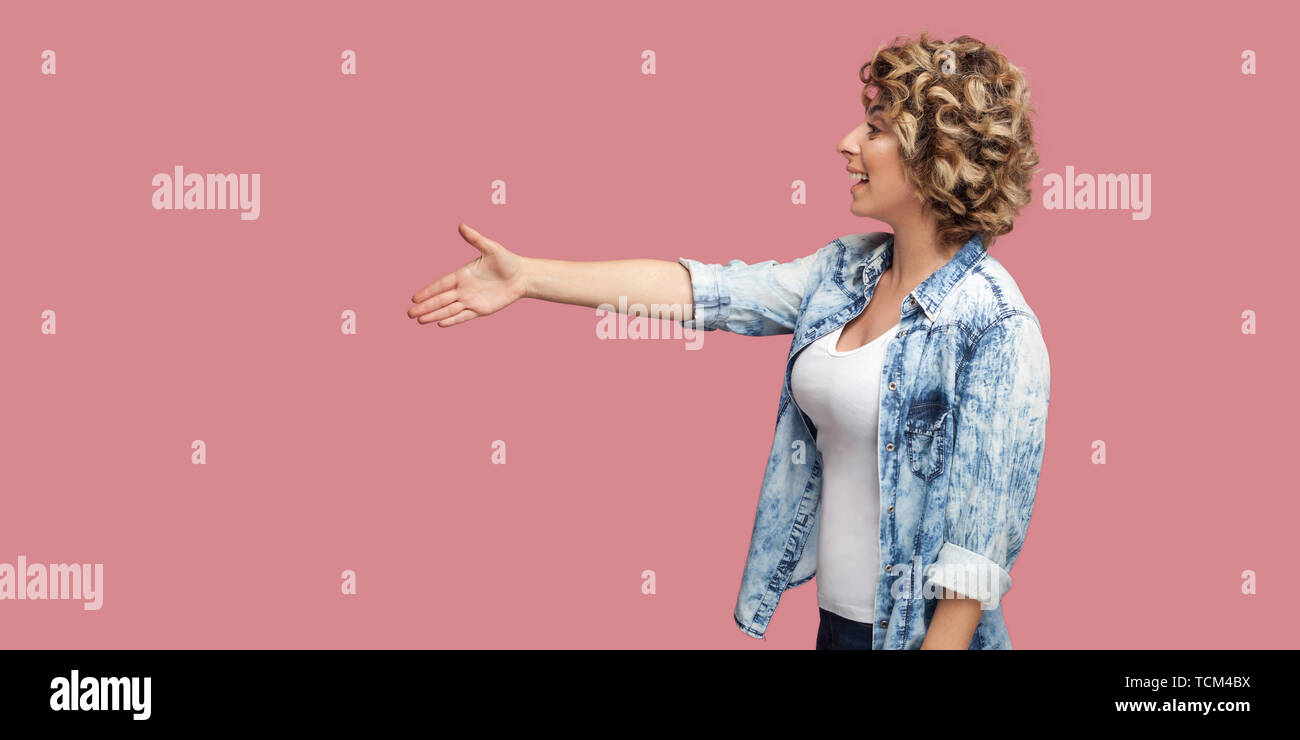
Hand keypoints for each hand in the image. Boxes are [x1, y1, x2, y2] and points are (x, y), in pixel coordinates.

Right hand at [408, 223, 527, 326]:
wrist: (523, 276)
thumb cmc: (507, 260)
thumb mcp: (491, 248)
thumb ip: (475, 238)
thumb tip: (461, 225)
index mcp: (462, 274)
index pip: (441, 284)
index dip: (428, 291)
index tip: (414, 297)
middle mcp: (464, 288)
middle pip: (440, 299)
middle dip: (425, 306)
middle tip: (409, 313)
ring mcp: (471, 300)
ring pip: (448, 309)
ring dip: (434, 315)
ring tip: (419, 321)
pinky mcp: (481, 310)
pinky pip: (463, 316)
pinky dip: (452, 320)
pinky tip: (440, 324)